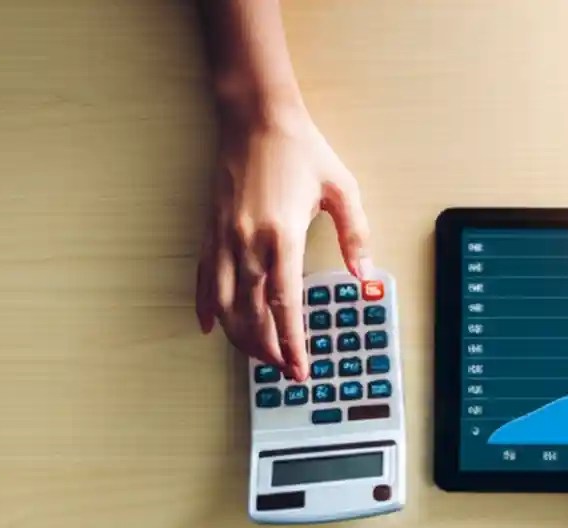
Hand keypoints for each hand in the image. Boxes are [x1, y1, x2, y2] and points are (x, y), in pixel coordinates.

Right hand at [195, 108, 371, 380]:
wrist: (255, 118)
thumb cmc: (301, 151)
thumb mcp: (343, 190)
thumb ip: (355, 236)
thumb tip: (364, 276)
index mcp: (282, 235)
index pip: (284, 303)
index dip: (291, 341)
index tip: (300, 367)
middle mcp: (247, 242)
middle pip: (251, 313)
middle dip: (268, 348)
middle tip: (284, 370)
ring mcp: (224, 239)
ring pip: (224, 304)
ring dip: (240, 337)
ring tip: (258, 356)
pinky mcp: (210, 232)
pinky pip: (203, 279)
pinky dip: (206, 307)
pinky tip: (211, 328)